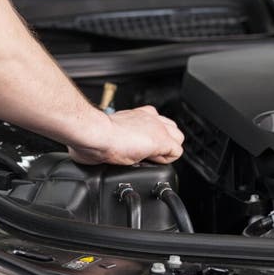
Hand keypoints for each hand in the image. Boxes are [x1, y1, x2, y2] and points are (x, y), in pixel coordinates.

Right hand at [67, 105, 183, 165]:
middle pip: (172, 129)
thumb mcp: (110, 132)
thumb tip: (102, 148)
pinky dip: (165, 160)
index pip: (158, 124)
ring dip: (167, 150)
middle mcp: (149, 117)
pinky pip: (176, 153)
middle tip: (147, 153)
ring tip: (149, 157)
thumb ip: (117, 134)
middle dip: (165, 142)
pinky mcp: (161, 139)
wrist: (96, 133)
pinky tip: (150, 160)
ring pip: (178, 138)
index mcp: (138, 114)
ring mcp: (157, 127)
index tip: (141, 146)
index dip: (153, 138)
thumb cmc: (95, 135)